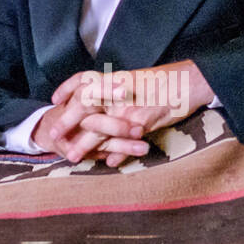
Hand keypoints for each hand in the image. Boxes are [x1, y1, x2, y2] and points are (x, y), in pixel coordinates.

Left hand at [34, 60, 214, 167]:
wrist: (190, 81)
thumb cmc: (166, 81)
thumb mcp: (138, 81)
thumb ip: (120, 93)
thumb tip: (108, 104)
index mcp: (115, 79)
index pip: (83, 80)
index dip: (67, 88)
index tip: (55, 99)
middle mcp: (118, 92)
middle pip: (83, 106)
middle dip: (66, 121)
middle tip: (54, 136)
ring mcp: (128, 108)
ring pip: (99, 129)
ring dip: (84, 145)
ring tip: (73, 158)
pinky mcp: (142, 122)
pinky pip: (123, 141)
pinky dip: (116, 154)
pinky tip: (109, 163)